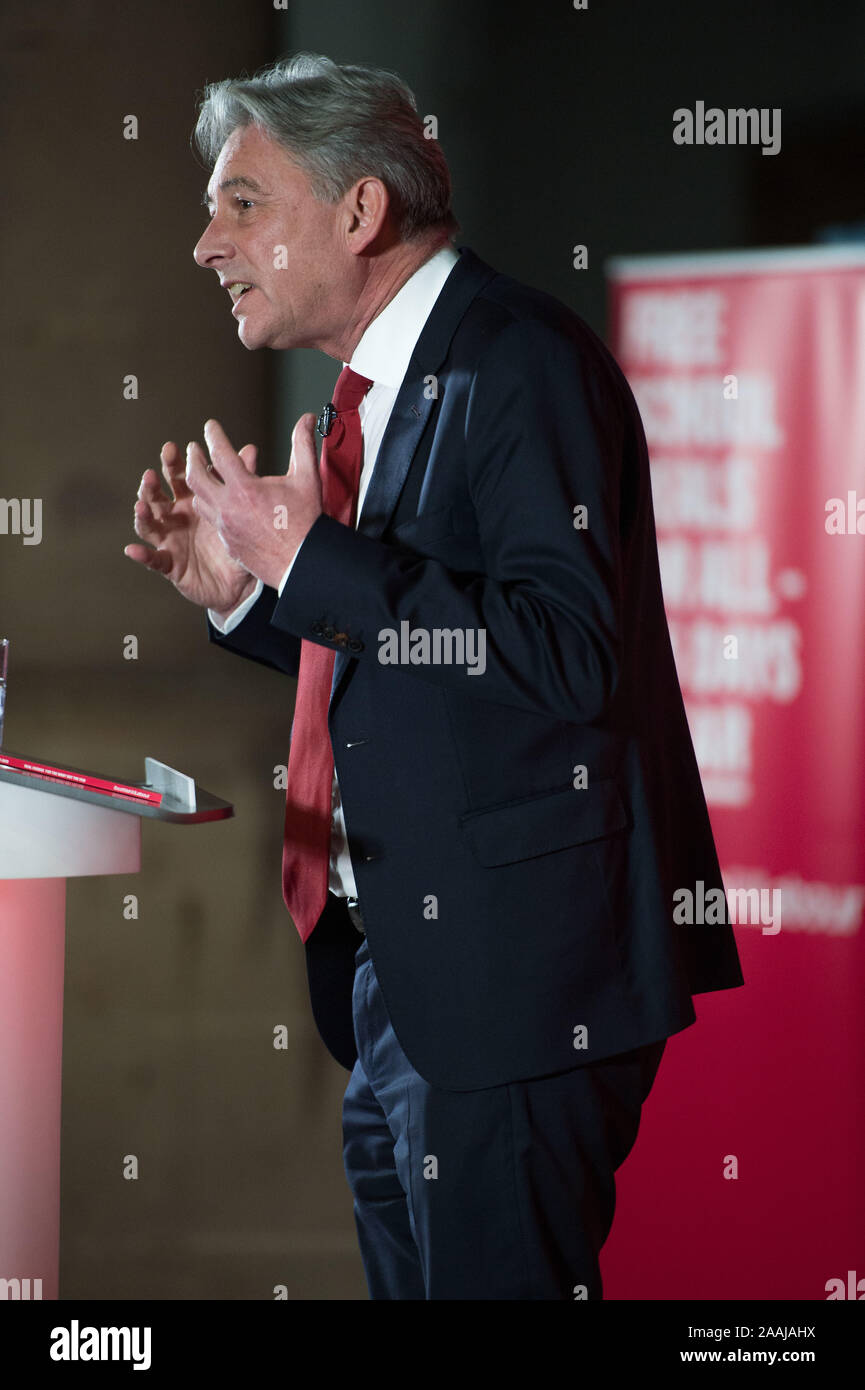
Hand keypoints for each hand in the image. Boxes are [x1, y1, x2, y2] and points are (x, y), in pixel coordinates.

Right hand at [125, 439, 259, 616]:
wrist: (240, 583)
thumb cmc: (238, 542)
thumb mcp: (242, 511)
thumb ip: (241, 481)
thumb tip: (249, 449)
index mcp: (191, 501)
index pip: (177, 478)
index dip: (172, 463)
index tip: (172, 448)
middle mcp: (175, 518)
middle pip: (157, 497)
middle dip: (151, 485)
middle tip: (151, 473)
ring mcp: (170, 541)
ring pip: (149, 525)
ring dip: (143, 514)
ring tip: (141, 506)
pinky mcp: (170, 565)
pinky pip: (153, 560)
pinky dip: (142, 555)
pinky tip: (132, 549)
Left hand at [184, 415, 321, 590]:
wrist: (302, 563)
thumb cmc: (306, 523)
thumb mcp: (307, 478)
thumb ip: (303, 444)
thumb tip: (307, 418)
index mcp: (245, 488)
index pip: (220, 452)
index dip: (213, 435)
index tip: (210, 426)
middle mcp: (229, 507)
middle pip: (196, 477)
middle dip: (192, 459)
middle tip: (193, 449)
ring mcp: (225, 527)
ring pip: (199, 500)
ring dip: (197, 484)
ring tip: (200, 474)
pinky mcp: (228, 543)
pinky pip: (211, 521)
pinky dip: (208, 506)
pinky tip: (214, 502)